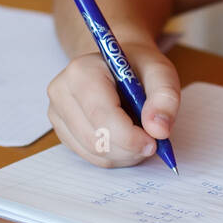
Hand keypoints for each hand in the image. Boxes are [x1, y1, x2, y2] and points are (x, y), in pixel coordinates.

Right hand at [45, 39, 180, 167]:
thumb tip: (159, 130)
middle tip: (153, 143)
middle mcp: (61, 92)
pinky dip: (113, 156)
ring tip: (141, 138)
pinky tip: (126, 141)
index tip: (154, 142)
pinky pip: (88, 156)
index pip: (101, 115)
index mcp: (82, 71)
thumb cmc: (138, 67)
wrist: (118, 66)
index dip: (129, 137)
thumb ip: (165, 97)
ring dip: (123, 155)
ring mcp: (57, 113)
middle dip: (128, 149)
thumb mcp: (161, 72)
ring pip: (91, 152)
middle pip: (94, 138)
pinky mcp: (61, 130)